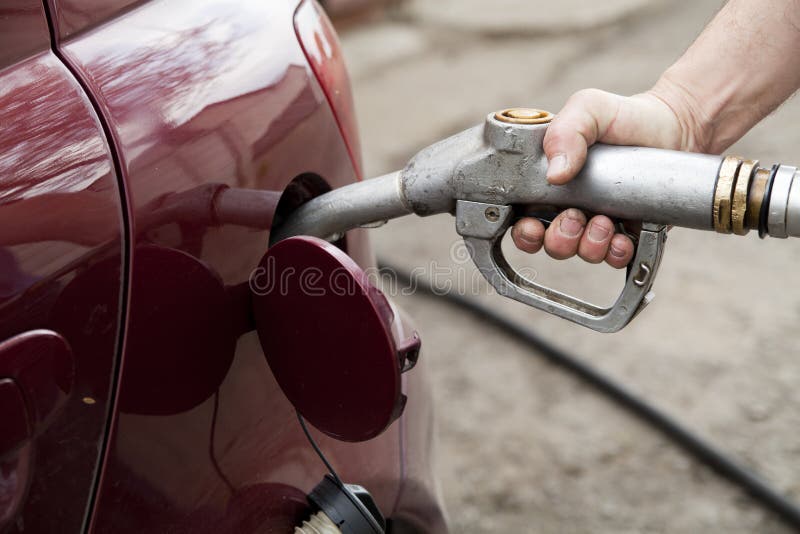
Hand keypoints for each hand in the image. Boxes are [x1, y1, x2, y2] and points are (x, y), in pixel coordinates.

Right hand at [512, 87, 686, 267]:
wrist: (676, 126)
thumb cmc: (624, 116)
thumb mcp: (587, 108)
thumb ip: (564, 132)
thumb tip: (554, 175)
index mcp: (549, 184)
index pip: (522, 220)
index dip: (523, 232)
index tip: (532, 226)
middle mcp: (570, 208)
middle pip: (550, 244)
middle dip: (558, 239)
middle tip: (574, 217)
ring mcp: (599, 223)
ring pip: (581, 253)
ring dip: (588, 245)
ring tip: (604, 221)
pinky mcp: (629, 233)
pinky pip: (615, 258)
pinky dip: (614, 253)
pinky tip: (621, 237)